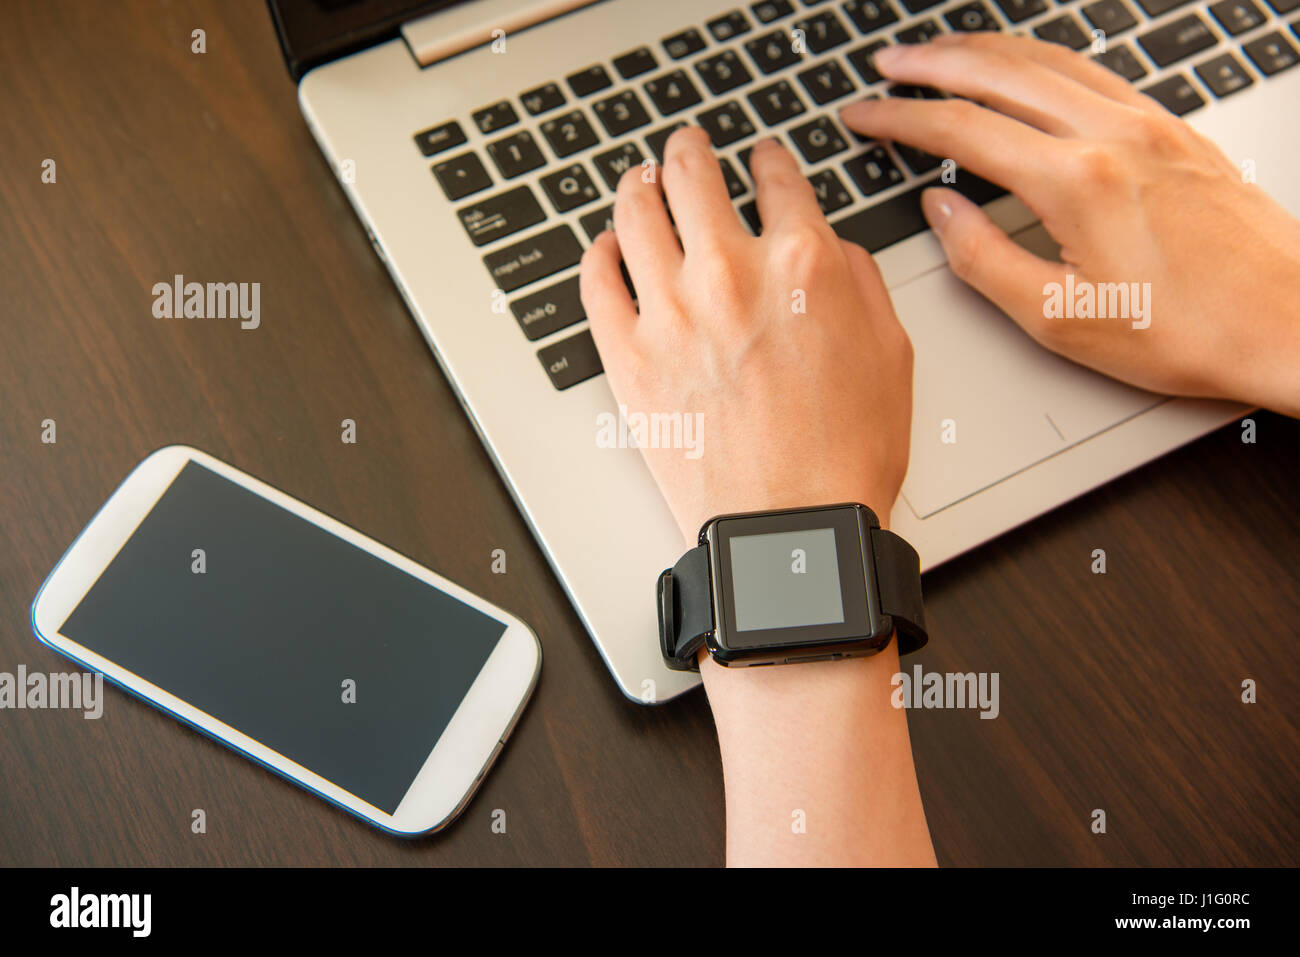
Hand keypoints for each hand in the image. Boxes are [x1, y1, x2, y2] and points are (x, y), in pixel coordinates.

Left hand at [579, 128, 913, 545]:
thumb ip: (861, 281)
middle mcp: (729, 273)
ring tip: (639, 179)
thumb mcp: (892, 353)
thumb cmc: (844, 457)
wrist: (789, 531)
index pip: (777, 178)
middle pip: (692, 175)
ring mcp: (669, 313)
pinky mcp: (627, 357)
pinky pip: (596, 281)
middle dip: (690, 151)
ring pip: (634, 212)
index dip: (768, 159)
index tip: (762, 159)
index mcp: (803, 264)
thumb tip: (834, 251)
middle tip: (687, 147)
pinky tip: (606, 244)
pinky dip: (598, 252)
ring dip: (638, 184)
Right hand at [841, 33, 1299, 417]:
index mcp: (1076, 182)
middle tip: (888, 67)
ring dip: (985, 51)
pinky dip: (1041, 61)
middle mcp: (1113, 136)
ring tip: (942, 52)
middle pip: (1000, 74)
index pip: (961, 131)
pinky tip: (1026, 70)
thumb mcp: (1060, 319)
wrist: (1287, 322)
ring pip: (1048, 61)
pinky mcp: (1174, 130)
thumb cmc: (1186, 332)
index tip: (864, 115)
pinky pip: (1091, 72)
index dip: (900, 119)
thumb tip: (942, 212)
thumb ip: (985, 260)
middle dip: (933, 64)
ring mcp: (1148, 124)